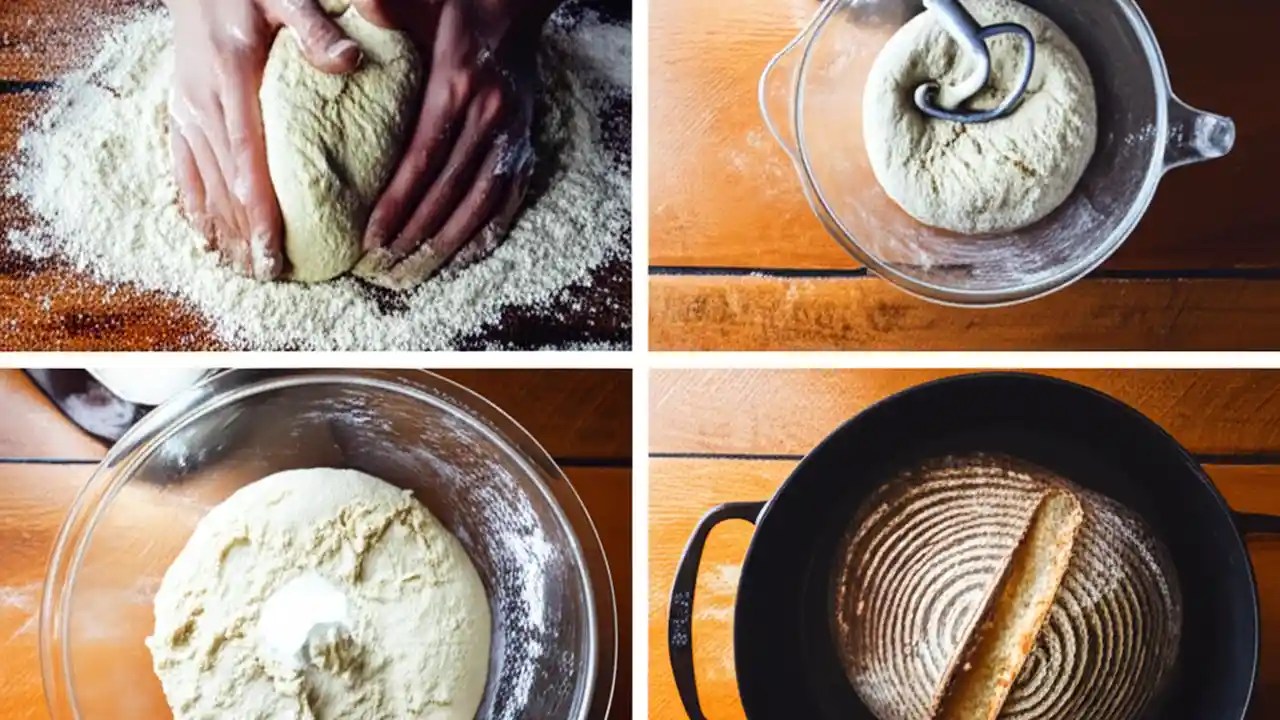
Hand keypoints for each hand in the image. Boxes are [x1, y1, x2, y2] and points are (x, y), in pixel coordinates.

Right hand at [166, 0, 361, 279]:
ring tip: (243, 269)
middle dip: (244, 235)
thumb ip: (314, 29)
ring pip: (202, 182)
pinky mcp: (178, 110)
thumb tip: (350, 62)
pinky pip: (182, 167)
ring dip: (221, 229)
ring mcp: (187, 108)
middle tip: (268, 277)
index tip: (274, 253)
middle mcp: (203, 102)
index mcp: (233, 78)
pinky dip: (194, 205)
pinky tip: (207, 238)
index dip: (258, 214)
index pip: (248, 162)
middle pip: (224, 184)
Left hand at [355, 0, 555, 284]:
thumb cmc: (453, 4)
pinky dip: (488, 233)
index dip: (398, 205)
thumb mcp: (416, 2)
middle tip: (384, 268)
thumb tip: (348, 21)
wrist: (515, 2)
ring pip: (481, 204)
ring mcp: (514, 134)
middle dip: (416, 236)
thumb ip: (383, 12)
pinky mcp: (526, 144)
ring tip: (415, 272)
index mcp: (458, 86)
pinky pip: (509, 199)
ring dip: (448, 244)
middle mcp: (491, 116)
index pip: (423, 160)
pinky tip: (462, 256)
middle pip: (451, 192)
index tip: (371, 239)